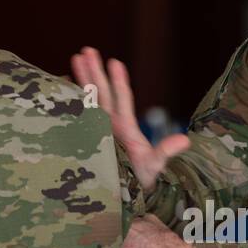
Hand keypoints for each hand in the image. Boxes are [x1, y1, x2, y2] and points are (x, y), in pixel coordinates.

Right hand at [70, 46, 189, 189]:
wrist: (127, 198)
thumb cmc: (142, 181)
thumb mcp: (154, 165)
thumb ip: (164, 151)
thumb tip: (185, 140)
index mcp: (124, 128)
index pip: (122, 99)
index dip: (119, 81)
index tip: (115, 62)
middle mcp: (110, 125)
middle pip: (101, 93)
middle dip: (95, 71)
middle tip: (87, 50)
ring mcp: (97, 130)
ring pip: (88, 100)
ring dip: (82, 79)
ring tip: (75, 58)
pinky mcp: (85, 139)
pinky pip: (76, 116)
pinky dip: (70, 101)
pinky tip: (62, 88)